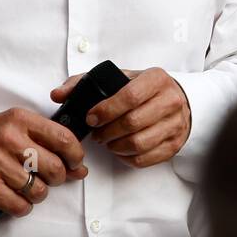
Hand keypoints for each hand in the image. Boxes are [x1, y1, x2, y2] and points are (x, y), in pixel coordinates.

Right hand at [0, 108, 87, 216]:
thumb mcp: (16, 126)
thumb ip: (47, 141)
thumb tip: (78, 167)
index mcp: (20, 120)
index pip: (63, 138)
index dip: (75, 155)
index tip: (75, 163)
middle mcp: (10, 139)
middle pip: (54, 168)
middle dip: (57, 178)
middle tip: (48, 177)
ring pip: (39, 190)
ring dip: (38, 193)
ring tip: (27, 186)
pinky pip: (19, 206)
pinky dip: (23, 206)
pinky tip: (16, 198)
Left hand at [50, 67, 191, 167]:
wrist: (178, 99)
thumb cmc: (143, 89)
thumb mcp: (120, 78)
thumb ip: (85, 83)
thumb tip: (58, 95)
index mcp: (156, 79)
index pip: (130, 96)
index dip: (106, 110)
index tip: (91, 118)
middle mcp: (170, 101)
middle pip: (133, 122)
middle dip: (107, 131)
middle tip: (97, 133)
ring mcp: (175, 124)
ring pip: (138, 143)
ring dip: (115, 146)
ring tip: (108, 141)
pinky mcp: (174, 144)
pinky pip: (146, 158)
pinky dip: (127, 158)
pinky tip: (120, 149)